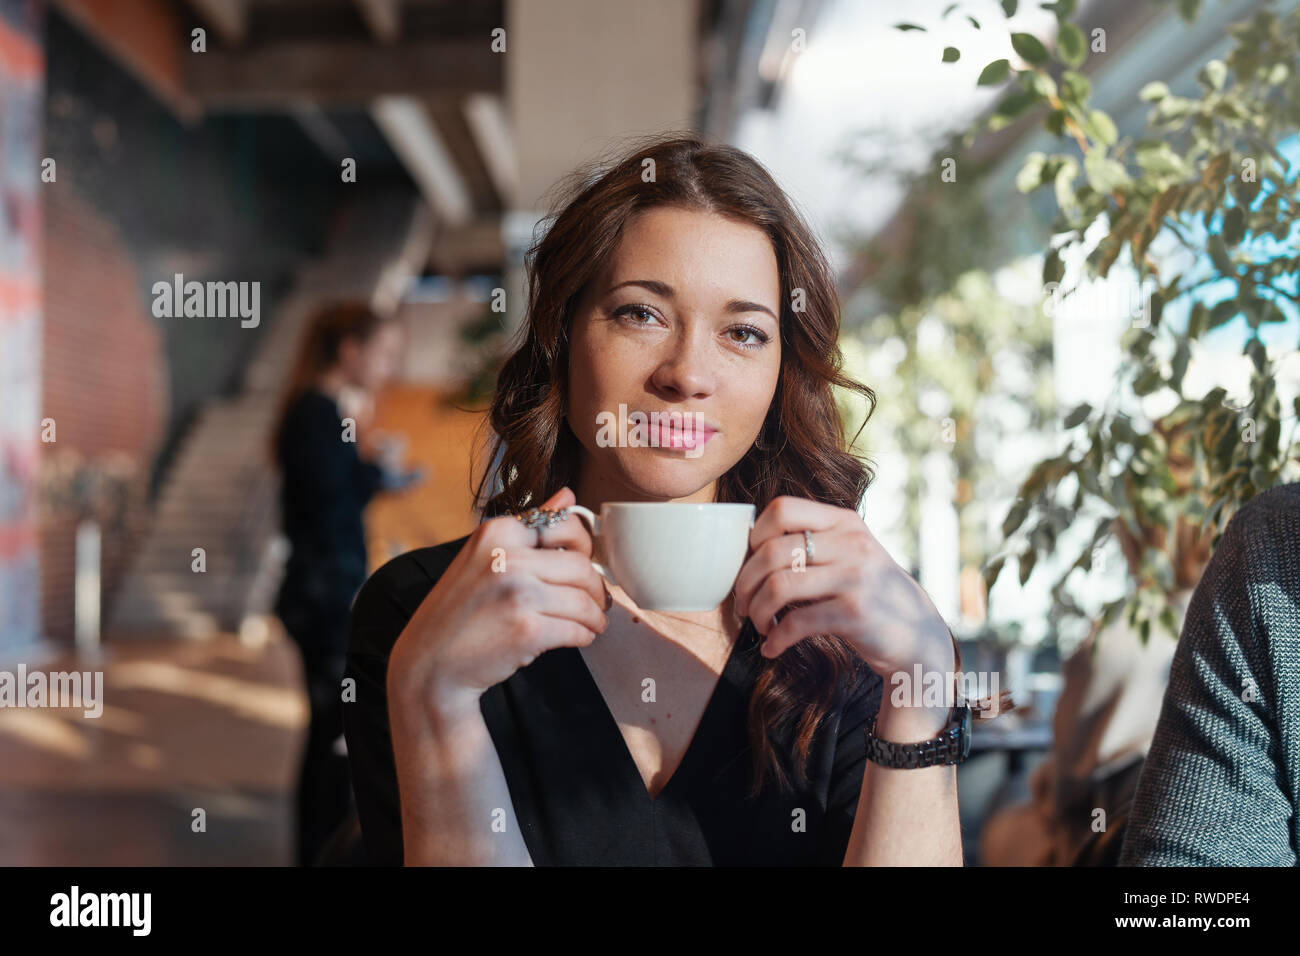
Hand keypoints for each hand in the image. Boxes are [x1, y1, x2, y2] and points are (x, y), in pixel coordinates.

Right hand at [388, 486, 610, 722]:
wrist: (429, 663)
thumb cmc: (460, 611)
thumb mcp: (484, 556)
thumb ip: (528, 527)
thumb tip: (567, 495)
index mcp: (497, 533)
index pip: (565, 524)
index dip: (585, 546)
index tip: (586, 563)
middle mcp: (507, 558)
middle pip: (582, 566)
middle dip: (596, 588)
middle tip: (597, 601)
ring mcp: (517, 594)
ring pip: (584, 600)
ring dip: (596, 616)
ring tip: (592, 623)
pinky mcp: (527, 630)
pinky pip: (577, 629)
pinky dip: (584, 636)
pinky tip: (578, 637)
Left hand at [731, 496, 954, 680]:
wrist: (917, 634)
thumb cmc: (869, 592)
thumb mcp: (850, 553)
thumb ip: (813, 542)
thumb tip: (749, 547)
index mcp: (844, 521)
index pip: (782, 508)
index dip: (754, 535)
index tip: (748, 562)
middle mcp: (851, 543)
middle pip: (772, 551)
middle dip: (745, 582)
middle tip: (743, 603)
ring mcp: (855, 577)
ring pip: (778, 586)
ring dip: (757, 611)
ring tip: (759, 624)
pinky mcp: (854, 613)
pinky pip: (796, 623)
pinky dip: (776, 639)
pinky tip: (773, 647)